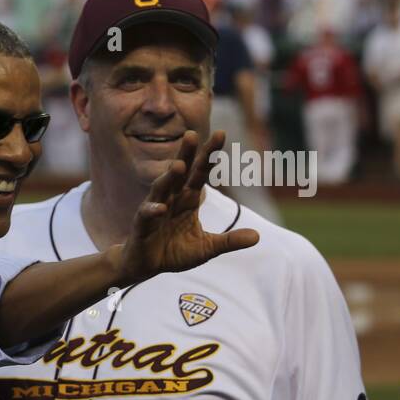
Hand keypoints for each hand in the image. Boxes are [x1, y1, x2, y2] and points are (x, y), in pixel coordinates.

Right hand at [116, 130, 259, 284]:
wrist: (145, 266)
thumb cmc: (174, 251)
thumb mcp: (206, 248)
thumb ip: (229, 241)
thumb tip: (257, 237)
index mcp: (188, 199)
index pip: (200, 173)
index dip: (209, 155)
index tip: (221, 134)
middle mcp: (171, 199)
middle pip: (180, 173)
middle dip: (186, 154)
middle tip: (192, 134)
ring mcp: (155, 209)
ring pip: (162, 188)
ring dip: (169, 177)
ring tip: (178, 166)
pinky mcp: (142, 225)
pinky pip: (147, 215)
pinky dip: (152, 210)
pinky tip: (160, 208)